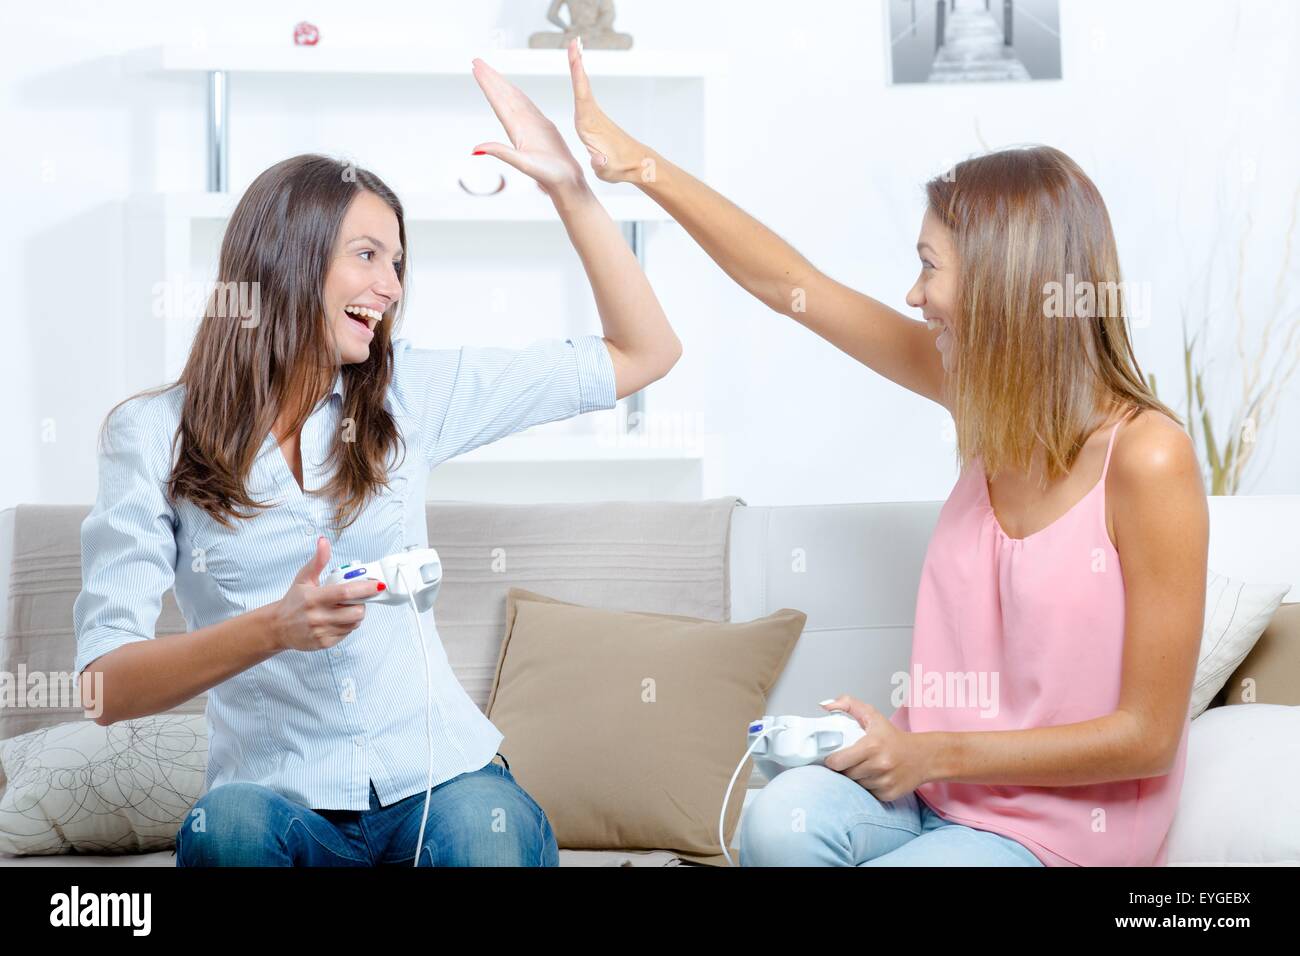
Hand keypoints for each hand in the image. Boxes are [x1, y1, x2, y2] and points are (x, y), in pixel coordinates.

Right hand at [268, 536, 380, 651]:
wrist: (278, 627)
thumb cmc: (294, 601)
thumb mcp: (304, 578)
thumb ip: (318, 560)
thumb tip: (323, 541)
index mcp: (313, 598)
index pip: (345, 593)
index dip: (365, 589)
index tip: (378, 585)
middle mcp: (317, 616)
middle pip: (356, 612)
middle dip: (362, 604)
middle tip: (357, 598)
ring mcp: (321, 632)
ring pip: (354, 623)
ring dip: (355, 615)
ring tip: (345, 608)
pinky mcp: (324, 643)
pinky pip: (347, 633)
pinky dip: (347, 625)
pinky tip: (337, 619)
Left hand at [470, 55, 586, 197]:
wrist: (567, 185)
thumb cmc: (550, 177)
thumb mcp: (524, 164)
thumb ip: (501, 153)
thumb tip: (476, 149)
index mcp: (516, 131)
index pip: (497, 101)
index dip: (487, 83)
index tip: (476, 67)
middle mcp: (520, 127)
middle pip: (502, 97)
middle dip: (490, 79)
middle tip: (477, 61)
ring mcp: (531, 127)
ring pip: (514, 99)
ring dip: (502, 85)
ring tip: (490, 71)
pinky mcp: (543, 129)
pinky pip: (528, 106)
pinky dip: (519, 95)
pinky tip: (515, 91)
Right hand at [566, 37, 653, 184]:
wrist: (637, 164)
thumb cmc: (621, 168)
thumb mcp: (607, 172)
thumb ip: (600, 165)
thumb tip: (598, 160)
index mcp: (590, 125)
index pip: (582, 96)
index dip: (578, 76)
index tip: (577, 57)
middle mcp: (591, 115)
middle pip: (582, 84)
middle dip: (577, 63)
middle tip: (574, 40)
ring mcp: (593, 115)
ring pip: (583, 85)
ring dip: (578, 65)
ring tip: (575, 46)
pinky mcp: (594, 117)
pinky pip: (584, 92)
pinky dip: (580, 78)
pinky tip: (579, 68)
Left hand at [820, 695, 932, 802]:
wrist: (923, 756)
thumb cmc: (893, 737)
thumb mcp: (872, 715)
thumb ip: (848, 705)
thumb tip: (826, 705)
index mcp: (872, 745)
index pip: (838, 761)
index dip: (832, 761)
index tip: (832, 757)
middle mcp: (879, 765)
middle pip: (846, 774)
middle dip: (844, 769)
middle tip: (849, 761)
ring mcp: (885, 781)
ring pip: (856, 785)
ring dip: (856, 778)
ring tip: (863, 768)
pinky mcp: (889, 794)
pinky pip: (868, 793)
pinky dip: (867, 787)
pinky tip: (873, 777)